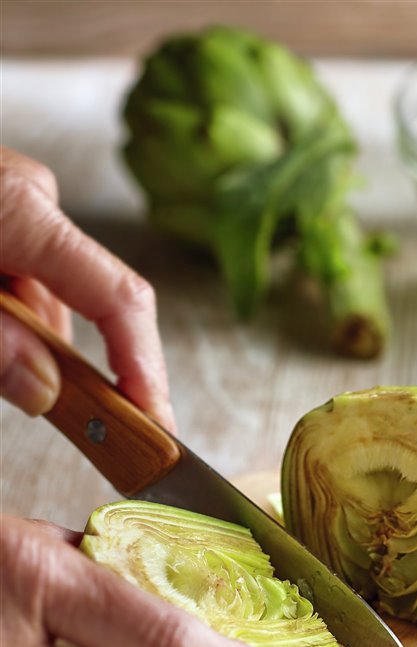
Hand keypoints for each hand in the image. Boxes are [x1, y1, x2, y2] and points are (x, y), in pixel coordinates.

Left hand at [0, 146, 174, 429]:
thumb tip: (45, 391)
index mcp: (24, 212)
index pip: (122, 300)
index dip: (146, 370)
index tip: (154, 426)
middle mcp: (34, 202)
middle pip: (86, 307)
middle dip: (68, 367)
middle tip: (52, 411)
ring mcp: (18, 203)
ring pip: (50, 300)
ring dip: (25, 342)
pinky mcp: (2, 210)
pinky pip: (26, 280)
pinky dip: (11, 318)